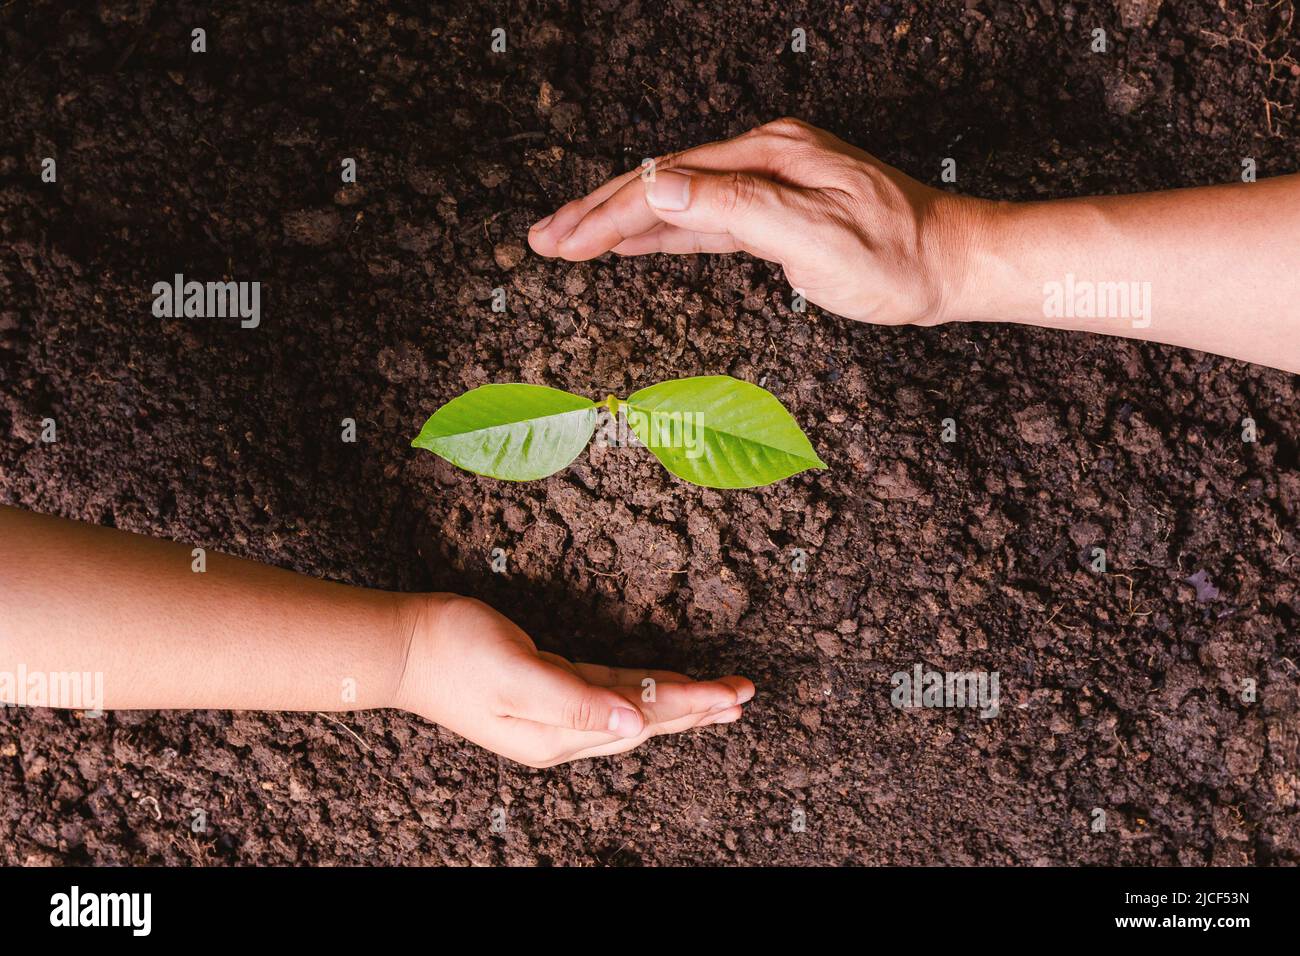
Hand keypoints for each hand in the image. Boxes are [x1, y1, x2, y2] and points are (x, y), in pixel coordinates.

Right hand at [393, 594, 753, 767]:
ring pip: (632, 708)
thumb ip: (575, 700)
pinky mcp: (545, 689)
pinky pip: (608, 692)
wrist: (403, 645)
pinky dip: (642, 689)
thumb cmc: (453, 652)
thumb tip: (634, 720)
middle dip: (698, 708)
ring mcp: (553, 713)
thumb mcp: (515, 674)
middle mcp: (561, 731)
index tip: (733, 694)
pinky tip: (662, 687)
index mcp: (557, 733)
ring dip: (677, 701)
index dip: (691, 704)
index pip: (642, 718)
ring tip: (719, 698)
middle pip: (646, 720)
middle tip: (744, 696)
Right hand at [528, 117, 985, 325]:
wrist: (951, 264)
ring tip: (567, 241)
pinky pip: (705, 221)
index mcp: (767, 156)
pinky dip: (662, 232)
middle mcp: (763, 159)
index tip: (561, 241)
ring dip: (620, 223)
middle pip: (660, 183)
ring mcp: (769, 184)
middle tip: (541, 239)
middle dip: (596, 213)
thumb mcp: (813, 235)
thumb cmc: (894, 257)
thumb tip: (657, 184)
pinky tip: (634, 240)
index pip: (665, 182)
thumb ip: (733, 207)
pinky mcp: (777, 212)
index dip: (607, 214)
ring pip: (677, 201)